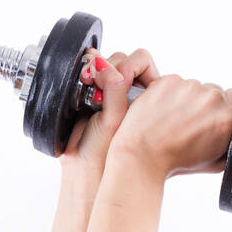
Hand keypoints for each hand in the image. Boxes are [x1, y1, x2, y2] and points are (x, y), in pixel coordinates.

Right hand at [59, 47, 158, 179]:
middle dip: (106, 68)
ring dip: (93, 70)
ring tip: (86, 83)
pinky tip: (82, 83)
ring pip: (103, 66)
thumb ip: (114, 88)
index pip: (141, 61)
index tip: (119, 79)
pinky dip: (85, 75)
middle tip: (93, 82)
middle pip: (120, 61)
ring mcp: (113, 93)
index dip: (128, 66)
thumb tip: (103, 63)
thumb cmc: (107, 153)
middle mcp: (132, 93)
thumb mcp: (115, 119)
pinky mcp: (94, 94)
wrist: (86, 169)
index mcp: (150, 97)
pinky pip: (90, 74)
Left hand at [109, 74, 231, 179]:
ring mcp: (190, 87)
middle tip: (189, 122)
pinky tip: (163, 111)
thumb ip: (230, 144)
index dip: (222, 109)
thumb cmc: (176, 161)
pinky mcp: (169, 81)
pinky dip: (169, 94)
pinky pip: (175, 83)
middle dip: (204, 105)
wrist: (144, 155)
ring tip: (173, 119)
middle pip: (214, 92)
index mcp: (228, 117)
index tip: (210, 117)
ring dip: (186, 99)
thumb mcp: (215, 163)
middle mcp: (212, 98)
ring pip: (194, 87)